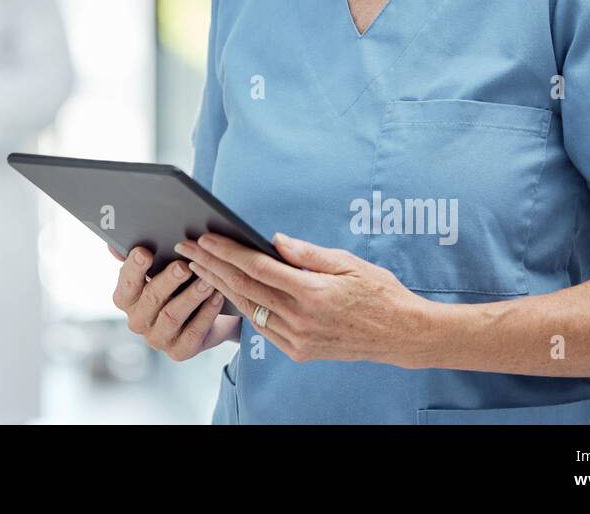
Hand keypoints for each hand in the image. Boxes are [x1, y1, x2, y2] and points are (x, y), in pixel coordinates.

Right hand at [110, 244, 229, 360]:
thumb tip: (114, 247)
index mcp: (126, 299)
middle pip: (150, 299)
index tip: (145, 252)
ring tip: (206, 281)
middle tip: (184, 266)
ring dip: (190, 297)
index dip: (134, 268)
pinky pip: (193, 333)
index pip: (125, 283)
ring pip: (172, 316)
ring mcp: (158, 339)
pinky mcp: (179, 351)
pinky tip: (216, 297)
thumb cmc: (175, 285)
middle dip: (168, 280)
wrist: (201, 314)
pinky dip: (206, 313)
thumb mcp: (158, 269)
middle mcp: (138, 321)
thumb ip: (137, 258)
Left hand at [176, 232, 430, 367]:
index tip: (205, 238)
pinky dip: (243, 308)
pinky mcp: (300, 352)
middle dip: (211, 266)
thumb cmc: (379, 291)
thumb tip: (275, 240)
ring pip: (249, 309)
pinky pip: (263, 328)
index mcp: (312, 293)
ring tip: (198, 267)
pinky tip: (227, 292)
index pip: (258, 268)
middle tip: (187, 248)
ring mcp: (298, 340)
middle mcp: (301, 319)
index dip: (227, 252)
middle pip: (245, 288)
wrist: (402, 335)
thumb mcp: (348, 262)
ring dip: (220, 287)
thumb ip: (308, 253)